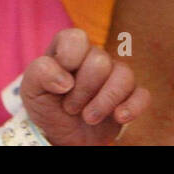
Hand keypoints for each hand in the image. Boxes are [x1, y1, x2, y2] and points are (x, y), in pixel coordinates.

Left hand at [19, 28, 149, 145]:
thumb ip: (40, 73)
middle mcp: (94, 57)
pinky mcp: (130, 97)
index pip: (77, 38)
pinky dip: (133, 107)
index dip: (69, 59)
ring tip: (88, 118)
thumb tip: (65, 79)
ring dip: (103, 102)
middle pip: (100, 62)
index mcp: (70, 49)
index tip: (61, 83)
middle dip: (83, 90)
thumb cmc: (47, 105)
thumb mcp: (31, 89)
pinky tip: (119, 117)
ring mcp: (114, 76)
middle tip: (70, 107)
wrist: (62, 135)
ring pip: (124, 75)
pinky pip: (143, 94)